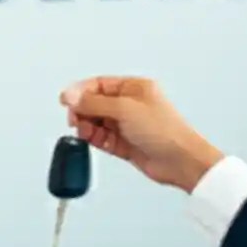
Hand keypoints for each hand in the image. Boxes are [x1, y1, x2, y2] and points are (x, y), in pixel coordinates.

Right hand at [59, 76, 224, 191]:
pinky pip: (101, 138)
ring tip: (85, 131)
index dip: (80, 91)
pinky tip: (89, 139)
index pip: (99, 84)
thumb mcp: (125, 109)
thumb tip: (71, 96)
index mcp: (134, 88)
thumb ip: (94, 102)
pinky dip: (93, 138)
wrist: (180, 161)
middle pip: (94, 103)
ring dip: (86, 126)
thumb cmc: (165, 132)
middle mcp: (130, 105)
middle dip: (82, 110)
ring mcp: (127, 125)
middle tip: (75, 118)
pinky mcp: (124, 143)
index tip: (66, 100)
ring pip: (96, 121)